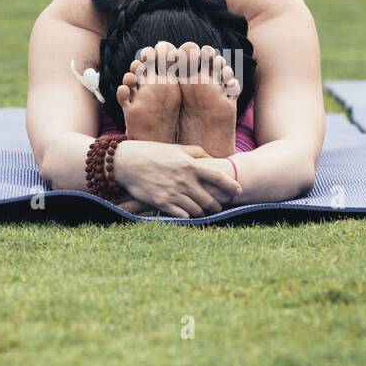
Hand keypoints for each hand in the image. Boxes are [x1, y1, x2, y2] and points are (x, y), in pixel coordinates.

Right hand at [111, 140, 242, 217]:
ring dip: (202, 213)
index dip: (231, 186)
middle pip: (210, 200)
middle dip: (216, 206)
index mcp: (190, 165)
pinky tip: (188, 215)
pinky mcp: (162, 203)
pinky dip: (188, 217)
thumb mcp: (176, 148)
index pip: (218, 177)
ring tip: (204, 214)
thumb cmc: (152, 153)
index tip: (239, 191)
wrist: (126, 162)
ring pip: (197, 210)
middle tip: (218, 207)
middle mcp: (185, 180)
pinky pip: (182, 215)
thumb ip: (196, 152)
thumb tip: (212, 158)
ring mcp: (174, 192)